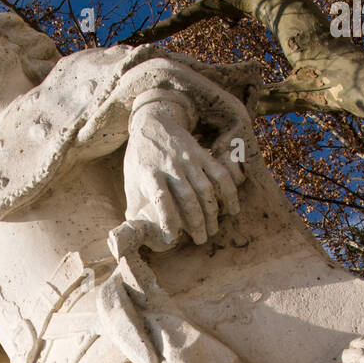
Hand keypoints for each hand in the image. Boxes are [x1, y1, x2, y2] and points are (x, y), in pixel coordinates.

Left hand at [124, 105, 241, 248]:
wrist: (154, 123)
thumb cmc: (141, 158)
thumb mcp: (130, 179)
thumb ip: (135, 204)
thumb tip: (139, 231)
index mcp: (150, 173)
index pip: (161, 199)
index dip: (168, 220)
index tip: (172, 238)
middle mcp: (171, 166)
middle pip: (188, 197)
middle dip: (196, 222)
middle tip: (200, 240)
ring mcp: (188, 159)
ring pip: (205, 189)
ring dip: (211, 212)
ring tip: (212, 230)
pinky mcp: (202, 154)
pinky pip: (219, 174)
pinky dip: (229, 192)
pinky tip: (233, 208)